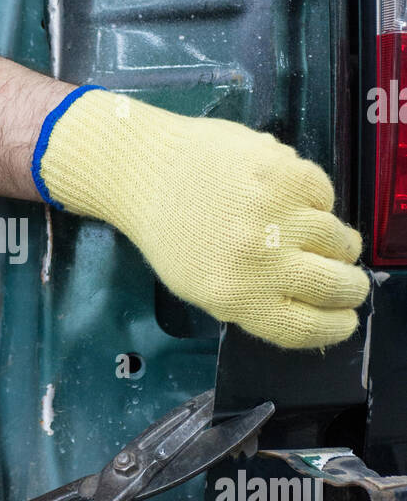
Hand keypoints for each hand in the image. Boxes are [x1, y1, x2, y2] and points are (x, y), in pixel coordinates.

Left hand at [36, 89, 368, 349]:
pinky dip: (317, 200)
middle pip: (337, 288)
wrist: (148, 171)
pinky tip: (290, 199)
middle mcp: (262, 260)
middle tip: (348, 280)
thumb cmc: (172, 233)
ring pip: (339, 240)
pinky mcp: (286, 172)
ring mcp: (277, 214)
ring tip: (316, 237)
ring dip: (336, 243)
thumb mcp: (203, 287)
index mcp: (237, 298)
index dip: (336, 327)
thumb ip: (257, 301)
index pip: (310, 329)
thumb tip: (315, 310)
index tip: (345, 318)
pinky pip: (326, 195)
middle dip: (351, 288)